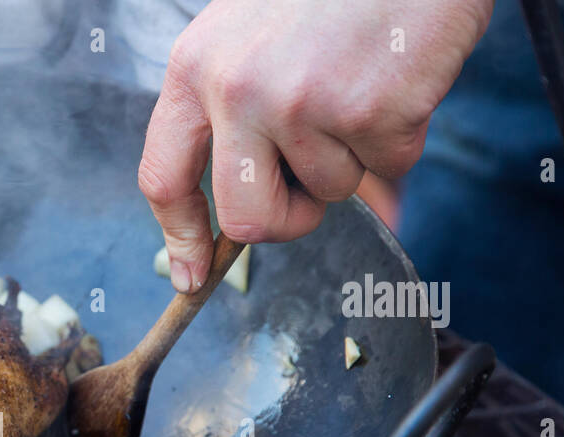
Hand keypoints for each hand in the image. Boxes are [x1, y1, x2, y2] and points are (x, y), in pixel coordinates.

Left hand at [139, 0, 492, 291]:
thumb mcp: (248, 35)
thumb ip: (233, 114)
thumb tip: (247, 217)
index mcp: (194, 69)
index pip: (162, 177)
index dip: (180, 237)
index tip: (190, 274)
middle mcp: (237, 90)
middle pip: (247, 219)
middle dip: (286, 220)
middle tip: (312, 189)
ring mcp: (301, 103)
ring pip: (330, 194)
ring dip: (354, 158)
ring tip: (362, 86)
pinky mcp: (369, 111)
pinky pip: (388, 170)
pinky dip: (401, 139)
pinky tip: (398, 80)